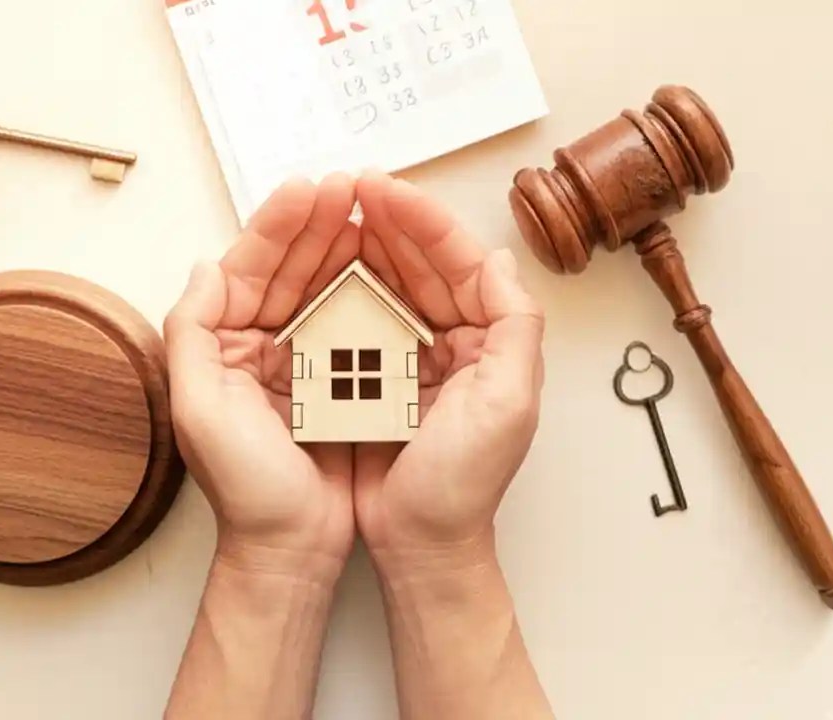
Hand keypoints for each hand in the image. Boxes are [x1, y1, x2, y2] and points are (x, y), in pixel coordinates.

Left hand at [165, 174, 362, 579]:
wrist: (292, 547)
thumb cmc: (246, 490)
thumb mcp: (200, 409)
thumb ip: (191, 332)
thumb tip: (206, 265)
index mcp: (221, 347)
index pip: (246, 269)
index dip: (277, 226)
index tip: (307, 190)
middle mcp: (256, 347)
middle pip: (286, 270)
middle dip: (315, 224)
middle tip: (348, 186)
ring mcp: (297, 362)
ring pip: (319, 289)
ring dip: (341, 247)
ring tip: (368, 209)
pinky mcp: (334, 382)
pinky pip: (349, 323)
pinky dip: (365, 290)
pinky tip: (383, 262)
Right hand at [352, 171, 545, 569]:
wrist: (421, 546)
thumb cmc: (464, 485)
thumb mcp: (508, 404)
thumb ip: (515, 326)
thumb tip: (498, 258)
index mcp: (489, 340)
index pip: (459, 262)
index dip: (422, 220)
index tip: (383, 189)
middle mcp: (453, 341)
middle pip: (421, 264)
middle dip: (388, 221)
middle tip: (350, 187)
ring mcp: (411, 359)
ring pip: (387, 285)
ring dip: (362, 246)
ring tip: (332, 212)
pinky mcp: (374, 379)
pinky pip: (357, 322)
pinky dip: (340, 291)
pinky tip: (318, 267)